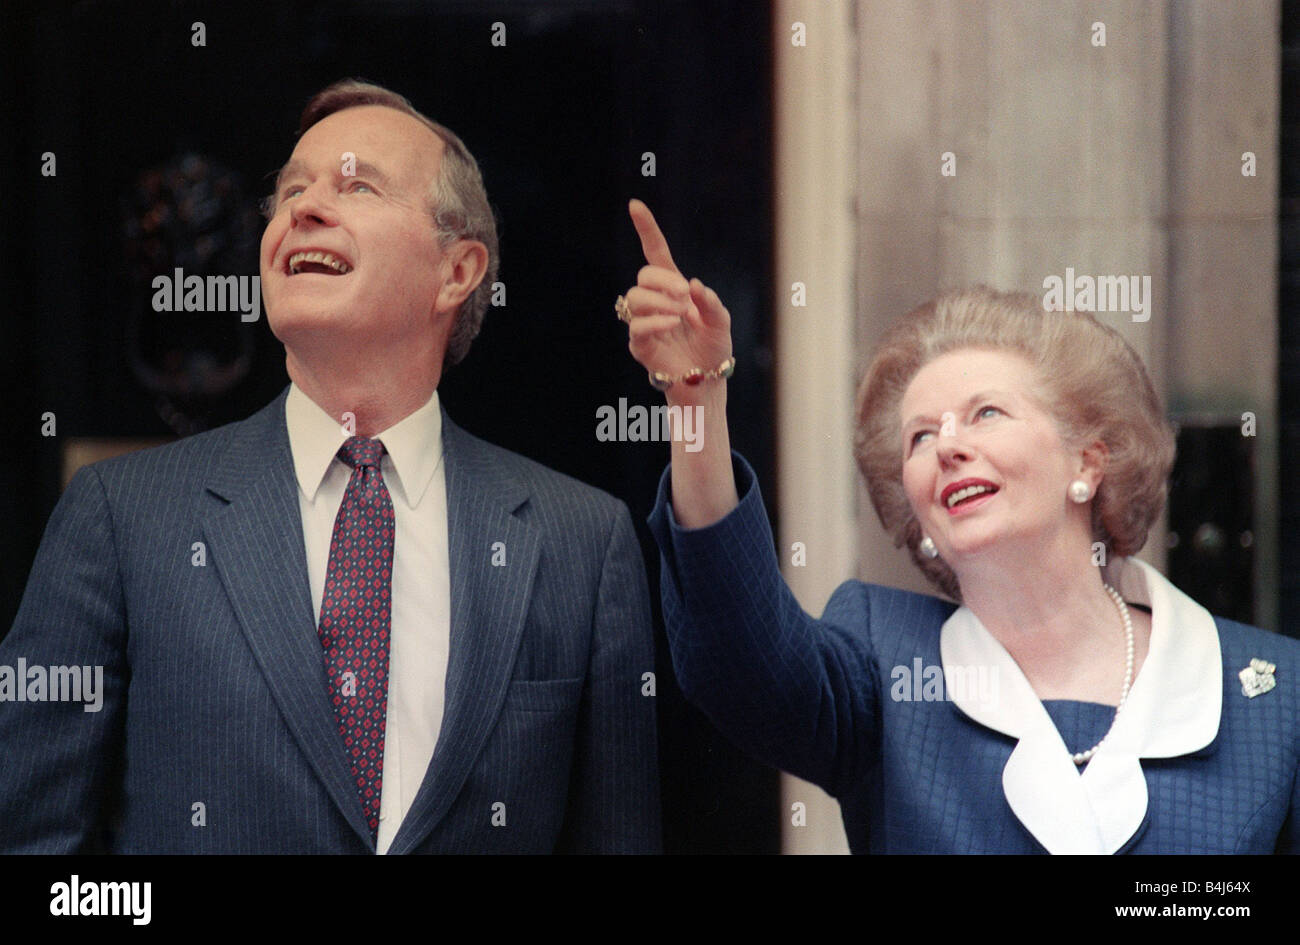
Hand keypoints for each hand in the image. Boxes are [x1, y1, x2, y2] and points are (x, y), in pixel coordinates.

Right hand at [622, 199, 732, 397]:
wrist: (708, 381)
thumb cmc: (713, 349)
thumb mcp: (722, 321)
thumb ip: (711, 302)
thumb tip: (693, 285)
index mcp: (675, 288)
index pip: (656, 253)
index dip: (646, 229)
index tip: (636, 206)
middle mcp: (656, 302)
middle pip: (644, 274)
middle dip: (664, 280)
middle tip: (685, 296)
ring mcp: (645, 322)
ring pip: (635, 298)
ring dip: (659, 301)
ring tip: (680, 314)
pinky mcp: (640, 344)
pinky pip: (636, 326)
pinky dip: (654, 321)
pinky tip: (672, 324)